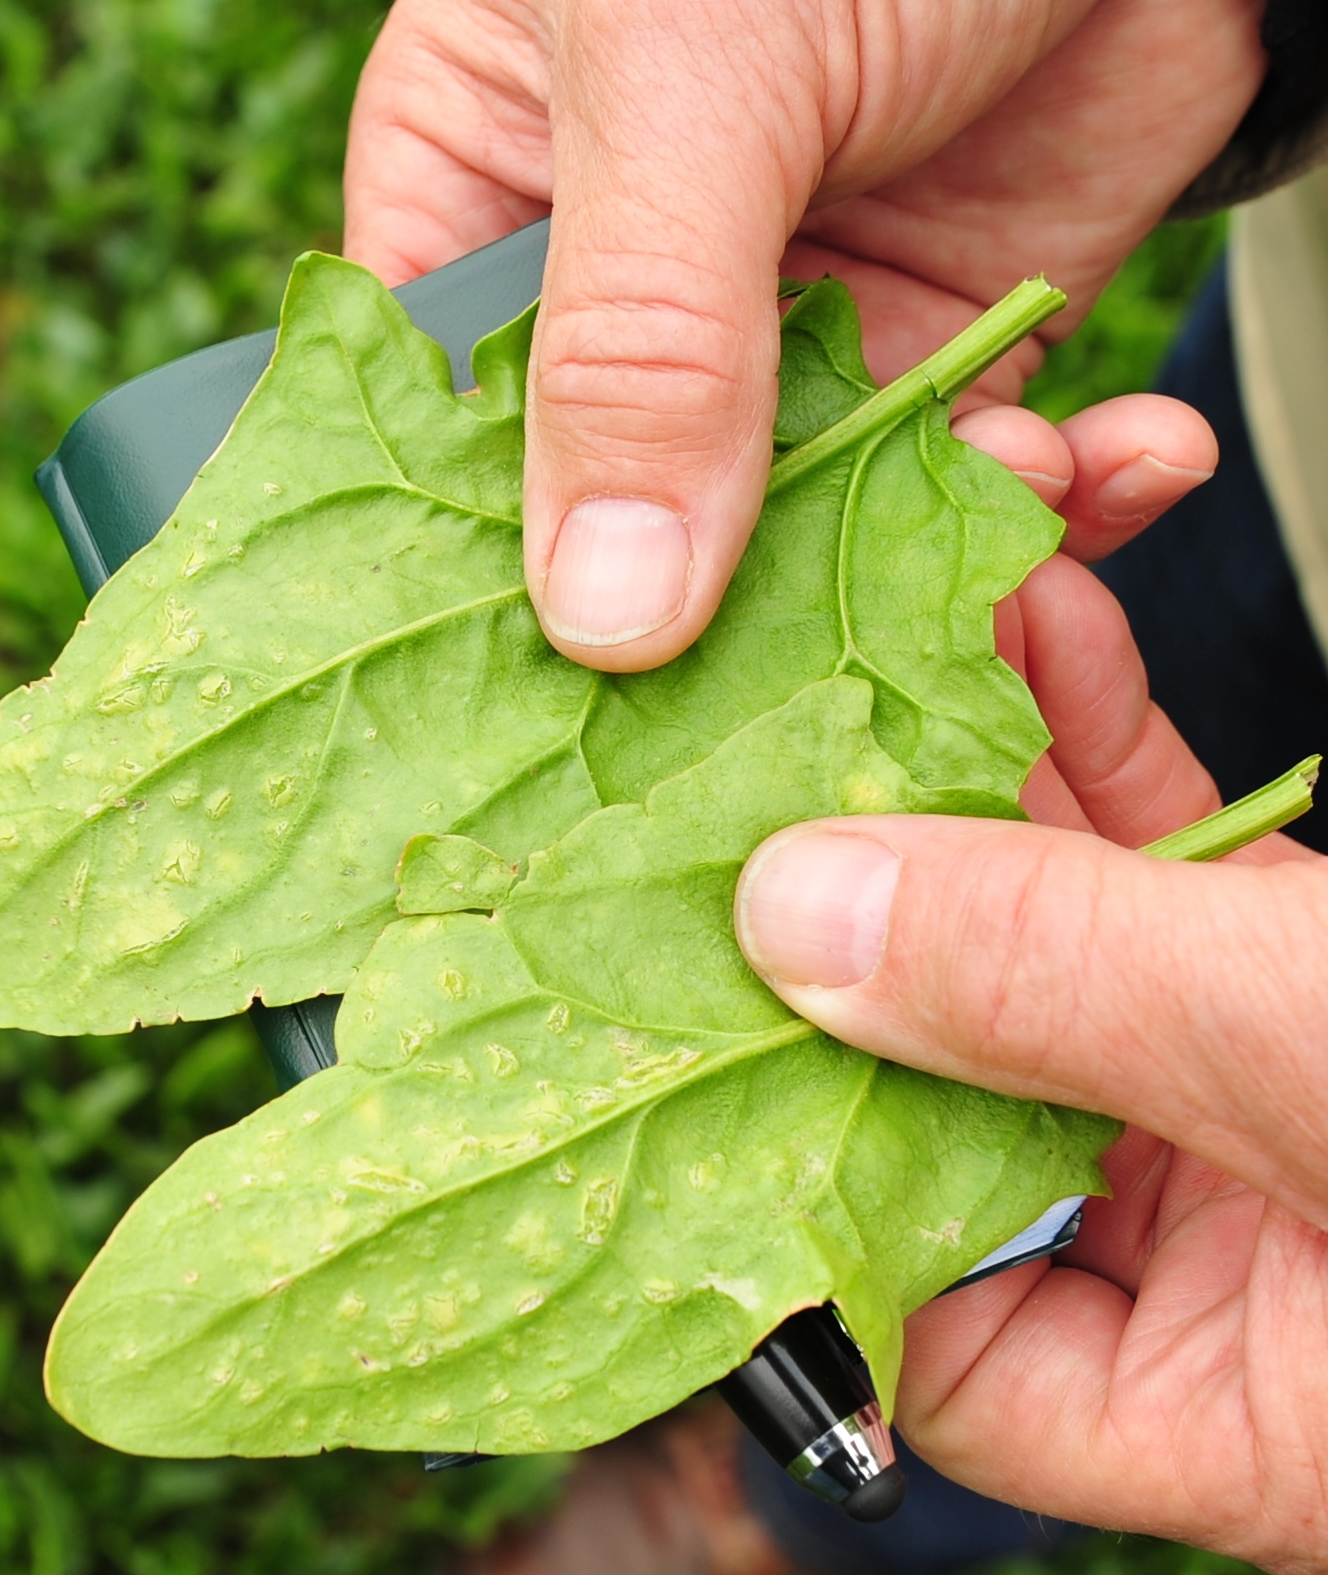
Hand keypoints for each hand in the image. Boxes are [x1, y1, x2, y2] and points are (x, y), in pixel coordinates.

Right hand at [344, 0, 1263, 668]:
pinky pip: (962, 483)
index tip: (530, 700)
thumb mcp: (692, 74)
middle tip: (781, 704)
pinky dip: (1043, 502)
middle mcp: (631, 300)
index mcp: (491, 201)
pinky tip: (1105, 464)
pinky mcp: (943, 352)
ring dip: (907, 563)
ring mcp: (788, 338)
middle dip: (710, 616)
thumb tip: (602, 612)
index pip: (438, 433)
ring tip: (1014, 523)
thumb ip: (639, 341)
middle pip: (621, 525)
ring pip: (804, 536)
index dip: (476, 574)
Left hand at [733, 536, 1327, 1568]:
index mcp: (1217, 1387)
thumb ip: (1078, 1004)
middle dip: (874, 863)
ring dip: (976, 742)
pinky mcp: (1311, 959)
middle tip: (793, 695)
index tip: (699, 992)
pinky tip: (1043, 598)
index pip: (923, 1315)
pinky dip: (1094, 720)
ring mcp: (1249, 1082)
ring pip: (1042, 916)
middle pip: (952, 1055)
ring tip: (928, 579)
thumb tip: (796, 922)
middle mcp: (1212, 1239)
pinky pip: (1155, 841)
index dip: (792, 1166)